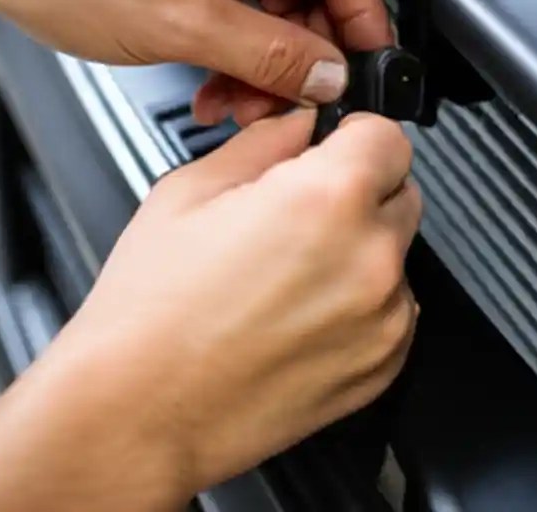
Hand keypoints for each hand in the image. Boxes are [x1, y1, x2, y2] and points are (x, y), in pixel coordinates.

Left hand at [0, 0, 392, 125]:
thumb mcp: (188, 27)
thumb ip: (272, 55)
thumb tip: (329, 75)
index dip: (360, 19)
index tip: (362, 67)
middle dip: (298, 52)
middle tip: (286, 101)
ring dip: (261, 58)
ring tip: (234, 100)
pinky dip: (233, 44)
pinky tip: (214, 82)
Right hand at [52, 110, 420, 501]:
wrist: (137, 411)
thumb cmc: (150, 313)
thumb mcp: (190, 192)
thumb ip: (264, 143)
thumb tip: (299, 125)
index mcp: (327, 199)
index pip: (388, 135)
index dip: (353, 136)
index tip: (331, 148)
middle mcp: (369, 259)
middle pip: (399, 192)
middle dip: (357, 191)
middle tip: (293, 214)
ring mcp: (383, 319)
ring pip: (395, 255)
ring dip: (359, 251)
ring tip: (284, 276)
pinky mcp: (382, 367)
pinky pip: (391, 312)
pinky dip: (358, 305)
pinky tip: (295, 315)